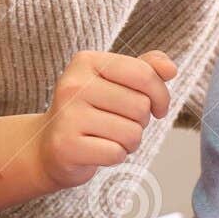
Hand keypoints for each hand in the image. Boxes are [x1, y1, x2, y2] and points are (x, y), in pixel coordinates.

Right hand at [33, 50, 177, 191]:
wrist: (48, 146)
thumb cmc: (90, 111)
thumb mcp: (115, 82)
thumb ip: (145, 69)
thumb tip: (171, 69)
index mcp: (86, 61)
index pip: (144, 74)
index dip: (161, 95)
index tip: (157, 107)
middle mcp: (74, 85)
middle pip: (141, 106)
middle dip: (140, 121)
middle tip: (119, 123)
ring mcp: (68, 115)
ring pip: (132, 133)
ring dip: (129, 141)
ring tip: (108, 137)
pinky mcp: (66, 146)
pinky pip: (116, 153)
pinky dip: (115, 156)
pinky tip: (98, 150)